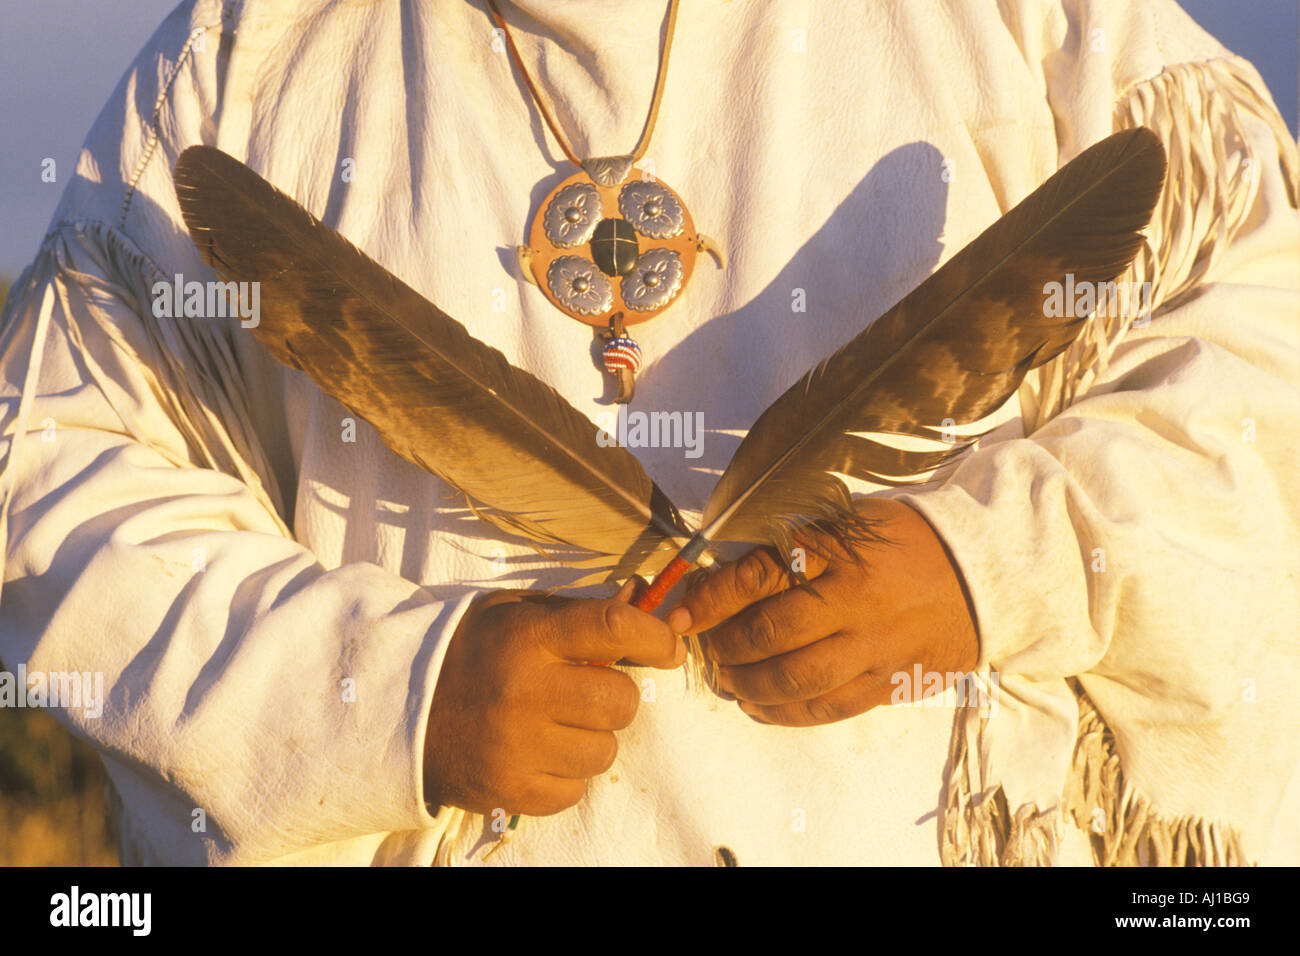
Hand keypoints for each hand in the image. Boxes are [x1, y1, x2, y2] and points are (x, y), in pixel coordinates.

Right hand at [423, 584, 684, 816]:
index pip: (613, 629)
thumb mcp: (517, 614)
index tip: (670, 647)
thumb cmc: (471, 651)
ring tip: (556, 724)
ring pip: (605, 751)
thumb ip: (580, 611)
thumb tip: (647, 598)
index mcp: (527, 638)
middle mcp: (524, 692)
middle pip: (621, 701)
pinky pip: (576, 789)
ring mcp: (516, 747)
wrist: (397, 706)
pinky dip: (567, 774)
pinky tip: (538, 753)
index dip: (655, 637)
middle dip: (616, 695)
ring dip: (592, 738)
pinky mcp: (509, 790)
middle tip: (588, 691)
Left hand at [665, 498, 978, 725]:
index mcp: (840, 551)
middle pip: (771, 634)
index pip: (758, 577)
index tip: (679, 614)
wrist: (981, 573)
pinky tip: (760, 705)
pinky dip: (784, 712)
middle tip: (706, 648)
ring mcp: (874, 647)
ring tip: (728, 678)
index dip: (709, 599)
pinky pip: (827, 708)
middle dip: (725, 646)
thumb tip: (719, 579)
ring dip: (748, 684)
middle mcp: (855, 601)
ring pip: (795, 680)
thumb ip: (788, 548)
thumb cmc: (901, 542)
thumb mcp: (845, 524)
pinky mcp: (889, 683)